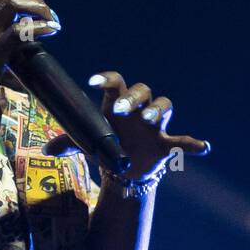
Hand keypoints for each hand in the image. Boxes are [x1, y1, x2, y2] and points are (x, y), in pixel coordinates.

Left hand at [43, 70, 209, 178]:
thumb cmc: (108, 147)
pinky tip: (202, 146)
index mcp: (118, 104)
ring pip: (164, 106)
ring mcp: (155, 126)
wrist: (126, 171)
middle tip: (121, 110)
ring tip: (148, 121)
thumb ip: (69, 143)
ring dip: (156, 111)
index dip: (107, 79)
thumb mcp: (88, 144)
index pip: (116, 83)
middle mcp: (139, 110)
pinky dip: (193, 143)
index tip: (93, 82)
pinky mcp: (166, 144)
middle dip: (133, 98)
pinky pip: (182, 141)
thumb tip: (46, 151)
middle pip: (142, 91)